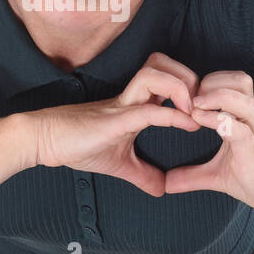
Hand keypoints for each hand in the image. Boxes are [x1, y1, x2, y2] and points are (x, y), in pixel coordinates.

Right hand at [29, 52, 201, 196]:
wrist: (45, 142)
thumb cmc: (77, 146)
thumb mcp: (118, 164)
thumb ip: (142, 174)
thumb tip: (162, 190)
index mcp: (135, 103)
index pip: (167, 77)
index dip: (191, 86)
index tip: (207, 109)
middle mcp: (131, 97)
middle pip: (164, 63)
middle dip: (189, 76)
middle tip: (202, 102)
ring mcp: (123, 104)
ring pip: (156, 73)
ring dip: (182, 88)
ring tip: (195, 111)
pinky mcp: (115, 119)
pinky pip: (148, 110)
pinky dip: (172, 115)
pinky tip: (188, 125)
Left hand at [163, 70, 253, 229]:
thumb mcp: (217, 177)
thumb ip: (192, 175)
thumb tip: (165, 184)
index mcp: (241, 120)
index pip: (231, 82)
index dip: (208, 81)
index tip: (186, 95)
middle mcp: (250, 122)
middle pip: (241, 80)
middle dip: (213, 81)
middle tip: (190, 97)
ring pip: (245, 100)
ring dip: (218, 97)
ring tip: (196, 106)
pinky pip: (241, 130)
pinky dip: (221, 122)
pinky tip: (202, 123)